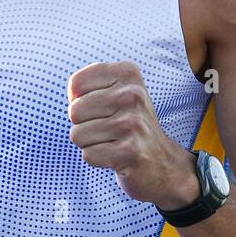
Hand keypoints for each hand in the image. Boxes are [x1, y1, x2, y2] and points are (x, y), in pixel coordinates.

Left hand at [67, 60, 200, 209]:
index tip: (104, 108)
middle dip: (84, 125)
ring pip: (77, 134)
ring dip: (90, 144)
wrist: (162, 163)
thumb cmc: (129, 125)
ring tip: (114, 142)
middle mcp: (133, 94)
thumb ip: (88, 86)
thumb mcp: (115, 92)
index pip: (76, 84)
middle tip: (110, 129)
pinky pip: (88, 155)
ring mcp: (133, 123)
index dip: (80, 101)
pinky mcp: (130, 151)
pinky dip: (97, 160)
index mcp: (128, 73)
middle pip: (74, 110)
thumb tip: (73, 95)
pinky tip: (117, 156)